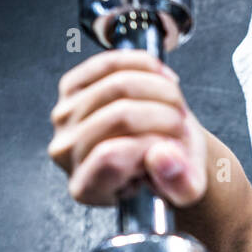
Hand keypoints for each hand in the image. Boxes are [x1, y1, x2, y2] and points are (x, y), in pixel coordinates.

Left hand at [48, 50, 207, 206]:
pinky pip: (110, 63)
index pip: (111, 157)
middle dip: (165, 116)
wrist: (162, 150)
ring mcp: (64, 117)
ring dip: (162, 91)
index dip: (151, 144)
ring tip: (174, 107)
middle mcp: (67, 153)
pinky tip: (162, 80)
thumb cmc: (167, 170)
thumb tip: (163, 155)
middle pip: (120, 116)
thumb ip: (180, 183)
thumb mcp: (188, 189)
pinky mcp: (70, 86)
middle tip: (179, 127)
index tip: (171, 148)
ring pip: (119, 85)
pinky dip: (146, 66)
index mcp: (88, 189)